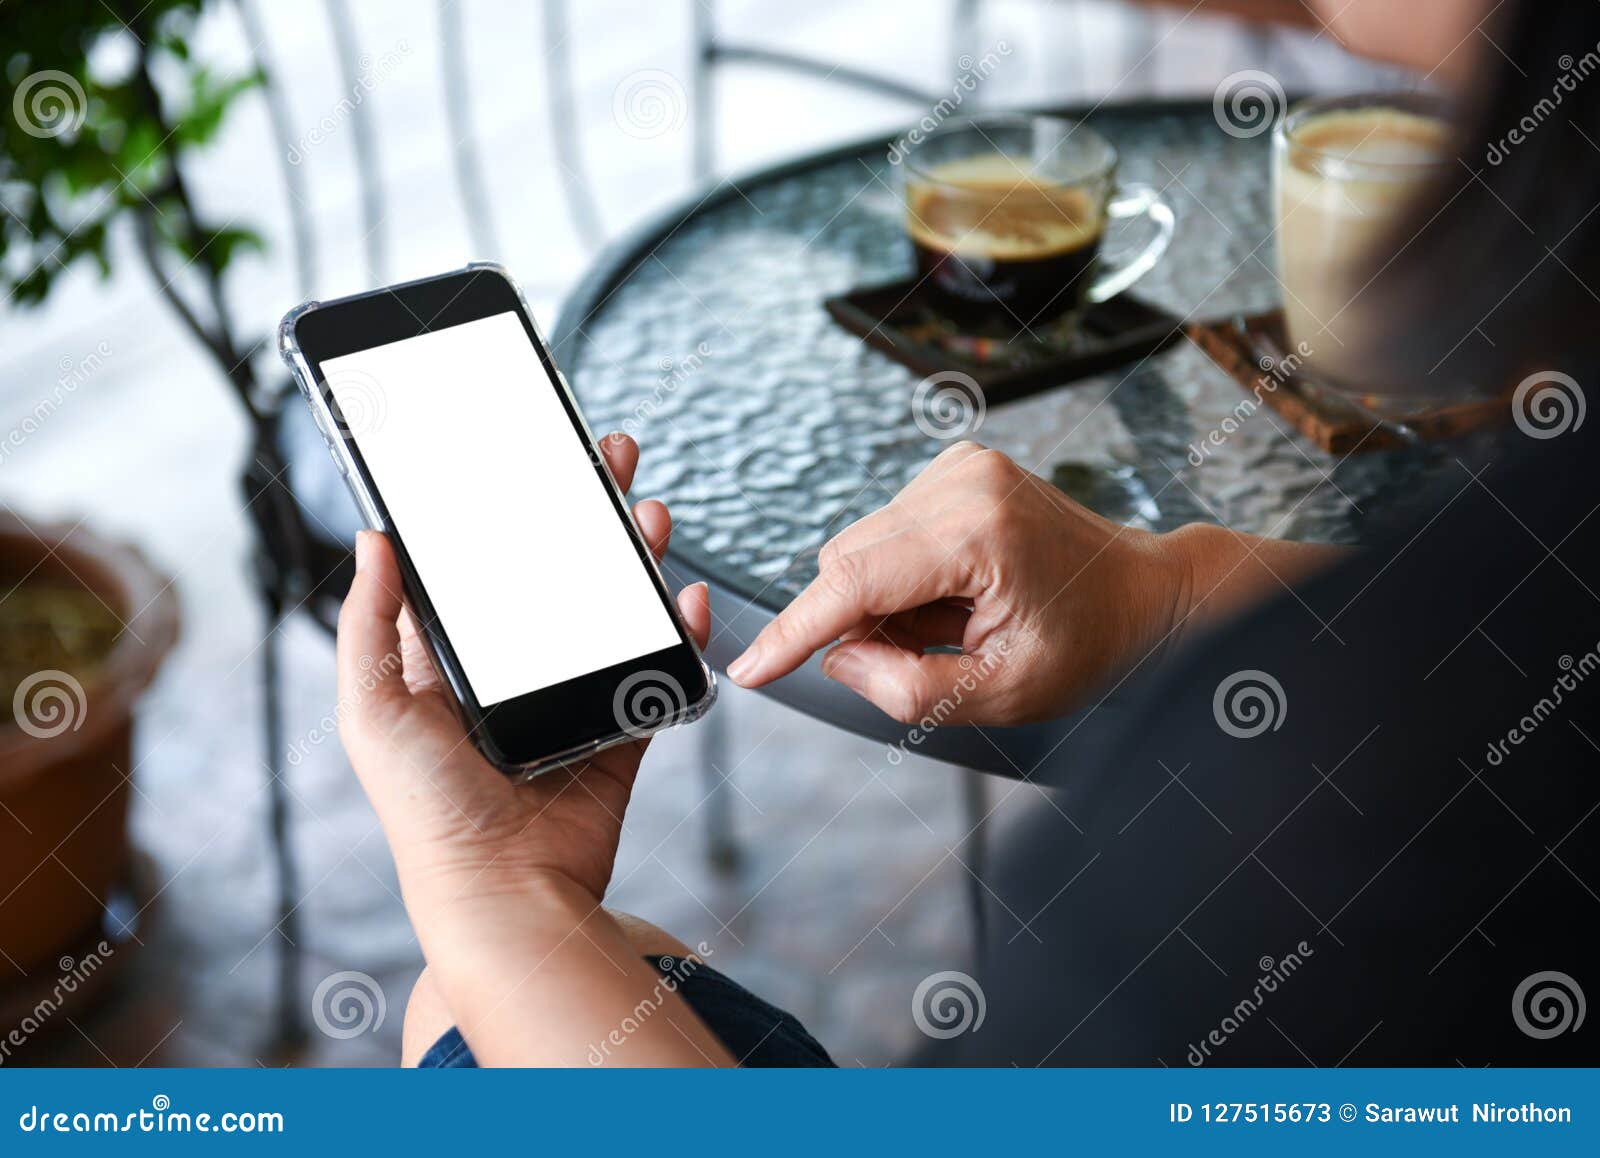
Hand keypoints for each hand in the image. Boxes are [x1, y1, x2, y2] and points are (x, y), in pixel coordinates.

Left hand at [335, 432, 708, 907]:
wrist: (506, 889)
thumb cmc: (426, 809)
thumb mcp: (372, 707)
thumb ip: (370, 624)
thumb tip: (373, 540)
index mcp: (453, 662)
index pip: (485, 568)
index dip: (508, 511)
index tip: (530, 460)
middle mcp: (516, 674)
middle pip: (559, 574)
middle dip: (586, 514)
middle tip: (609, 462)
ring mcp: (572, 699)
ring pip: (613, 610)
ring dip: (636, 558)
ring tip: (648, 515)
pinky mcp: (620, 729)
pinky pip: (655, 670)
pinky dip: (679, 632)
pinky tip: (686, 599)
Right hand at [727, 442, 1192, 725]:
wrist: (1143, 594)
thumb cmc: (1090, 644)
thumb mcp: (1000, 694)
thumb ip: (907, 688)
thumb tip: (839, 658)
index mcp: (979, 532)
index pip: (853, 581)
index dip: (794, 631)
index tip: (751, 668)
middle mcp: (964, 483)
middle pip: (847, 561)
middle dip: (859, 621)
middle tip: (923, 657)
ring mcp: (960, 467)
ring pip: (862, 547)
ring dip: (884, 599)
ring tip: (955, 623)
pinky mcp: (956, 468)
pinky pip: (887, 531)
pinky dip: (902, 574)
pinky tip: (953, 594)